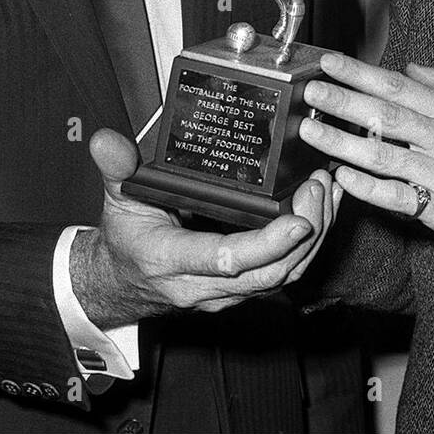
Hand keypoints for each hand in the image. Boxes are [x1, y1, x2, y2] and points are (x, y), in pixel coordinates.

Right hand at [71, 128, 340, 328]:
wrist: (123, 283)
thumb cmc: (126, 239)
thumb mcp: (116, 200)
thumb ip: (117, 169)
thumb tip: (105, 140)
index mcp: (171, 262)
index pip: (226, 261)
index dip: (266, 244)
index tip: (297, 220)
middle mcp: (204, 285)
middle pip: (270, 272)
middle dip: (306, 232)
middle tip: (319, 186)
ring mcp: (228, 293)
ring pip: (285, 275)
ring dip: (316, 236)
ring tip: (328, 189)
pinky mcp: (246, 289)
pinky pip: (287, 272)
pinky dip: (312, 242)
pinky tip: (325, 207)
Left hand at [300, 53, 433, 258]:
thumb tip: (412, 66)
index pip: (398, 85)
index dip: (360, 73)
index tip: (330, 62)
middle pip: (384, 114)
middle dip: (343, 100)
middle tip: (310, 91)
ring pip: (381, 154)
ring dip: (341, 141)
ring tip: (310, 131)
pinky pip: (394, 195)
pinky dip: (365, 186)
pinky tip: (340, 176)